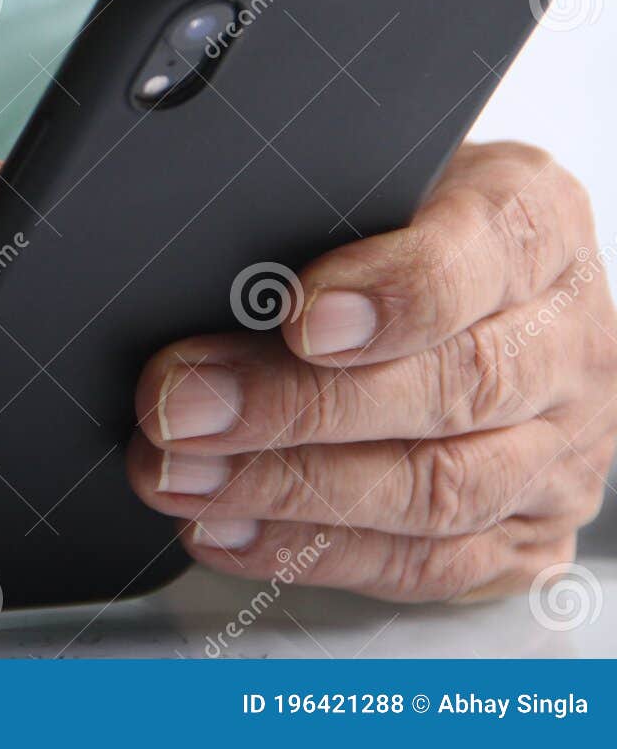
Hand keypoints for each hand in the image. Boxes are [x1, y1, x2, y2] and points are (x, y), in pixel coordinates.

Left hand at [130, 143, 616, 601]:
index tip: (299, 318)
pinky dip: (312, 551)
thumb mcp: (372, 186)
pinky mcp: (527, 535)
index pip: (486, 256)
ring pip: (438, 489)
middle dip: (299, 406)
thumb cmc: (399, 235)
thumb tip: (199, 263)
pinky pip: (424, 563)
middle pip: (455, 387)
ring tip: (183, 477)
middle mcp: (565, 341)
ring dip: (290, 490)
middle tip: (186, 408)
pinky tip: (226, 528)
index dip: (395, 294)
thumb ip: (314, 212)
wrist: (477, 306)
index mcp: (535, 227)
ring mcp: (558, 449)